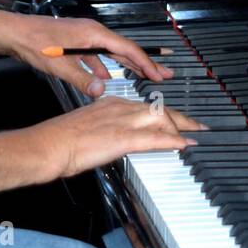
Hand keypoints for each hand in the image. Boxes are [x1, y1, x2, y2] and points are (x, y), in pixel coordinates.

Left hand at [6, 15, 174, 97]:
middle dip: (145, 63)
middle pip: (125, 49)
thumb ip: (83, 79)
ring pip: (113, 52)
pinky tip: (106, 78)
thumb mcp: (60, 65)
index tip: (159, 76)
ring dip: (128, 65)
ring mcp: (85, 37)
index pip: (127, 50)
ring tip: (144, 75)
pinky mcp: (76, 43)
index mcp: (94, 34)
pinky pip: (98, 55)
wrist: (16, 32)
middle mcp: (93, 33)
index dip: (145, 64)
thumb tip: (101, 91)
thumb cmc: (36, 43)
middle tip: (164, 74)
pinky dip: (106, 66)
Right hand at [43, 96, 205, 176]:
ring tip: (195, 136)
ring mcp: (122, 121)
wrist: (48, 145)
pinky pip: (154, 138)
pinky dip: (172, 141)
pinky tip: (183, 145)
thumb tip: (117, 138)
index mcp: (111, 102)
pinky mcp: (122, 138)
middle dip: (182, 118)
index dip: (166, 113)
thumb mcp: (88, 127)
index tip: (177, 120)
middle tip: (198, 127)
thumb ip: (106, 128)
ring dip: (181, 129)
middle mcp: (120, 107)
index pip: (146, 105)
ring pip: (161, 119)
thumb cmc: (60, 140)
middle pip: (159, 109)